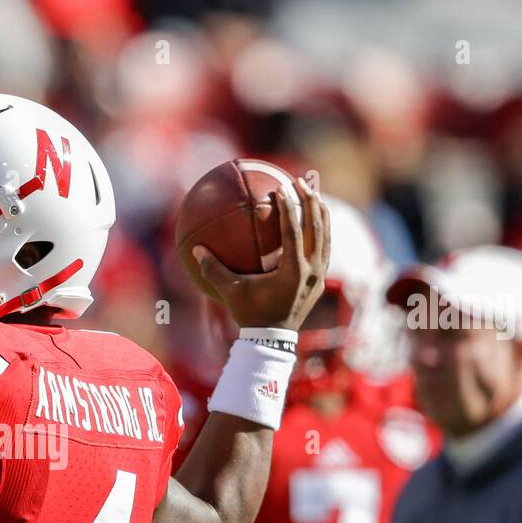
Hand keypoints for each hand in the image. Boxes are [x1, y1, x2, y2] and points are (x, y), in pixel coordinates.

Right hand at [191, 177, 329, 332]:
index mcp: (293, 271)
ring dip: (320, 213)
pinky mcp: (321, 280)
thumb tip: (195, 249)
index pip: (294, 232)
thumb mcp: (230, 293)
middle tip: (301, 181)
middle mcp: (312, 271)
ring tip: (313, 193)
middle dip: (310, 202)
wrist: (273, 340)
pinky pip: (325, 248)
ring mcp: (320, 275)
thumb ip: (214, 270)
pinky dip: (321, 230)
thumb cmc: (250, 314)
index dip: (289, 208)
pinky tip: (314, 219)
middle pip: (316, 228)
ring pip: (326, 236)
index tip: (282, 188)